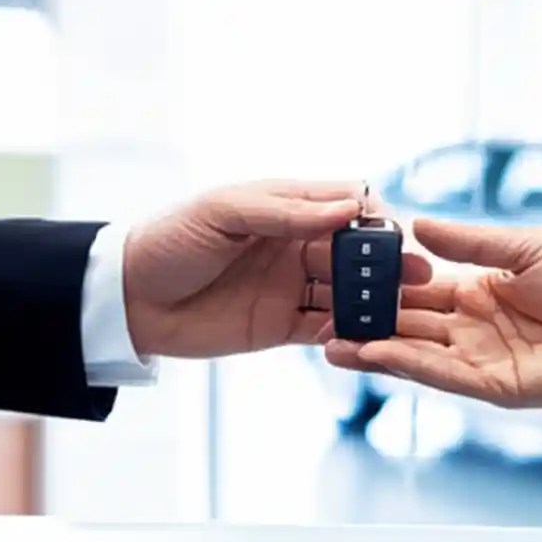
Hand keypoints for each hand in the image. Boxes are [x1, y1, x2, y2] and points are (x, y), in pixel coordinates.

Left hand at [122, 180, 431, 357]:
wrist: (125, 299)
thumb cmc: (168, 241)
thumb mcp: (223, 213)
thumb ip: (285, 212)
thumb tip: (348, 207)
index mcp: (286, 207)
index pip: (347, 204)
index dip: (376, 218)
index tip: (395, 233)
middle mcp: (296, 244)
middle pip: (358, 251)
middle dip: (389, 263)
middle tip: (416, 276)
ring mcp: (292, 285)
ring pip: (349, 291)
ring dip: (374, 299)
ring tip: (397, 311)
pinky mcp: (282, 325)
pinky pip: (326, 328)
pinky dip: (348, 332)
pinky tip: (363, 337)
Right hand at [325, 219, 541, 433]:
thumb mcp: (522, 247)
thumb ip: (469, 240)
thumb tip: (415, 225)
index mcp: (475, 291)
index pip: (416, 289)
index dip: (381, 285)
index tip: (342, 275)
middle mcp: (471, 328)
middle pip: (407, 324)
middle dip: (365, 321)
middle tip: (319, 315)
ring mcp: (479, 359)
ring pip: (415, 353)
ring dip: (373, 350)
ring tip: (329, 344)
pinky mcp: (494, 386)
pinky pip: (442, 375)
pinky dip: (406, 366)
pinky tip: (373, 356)